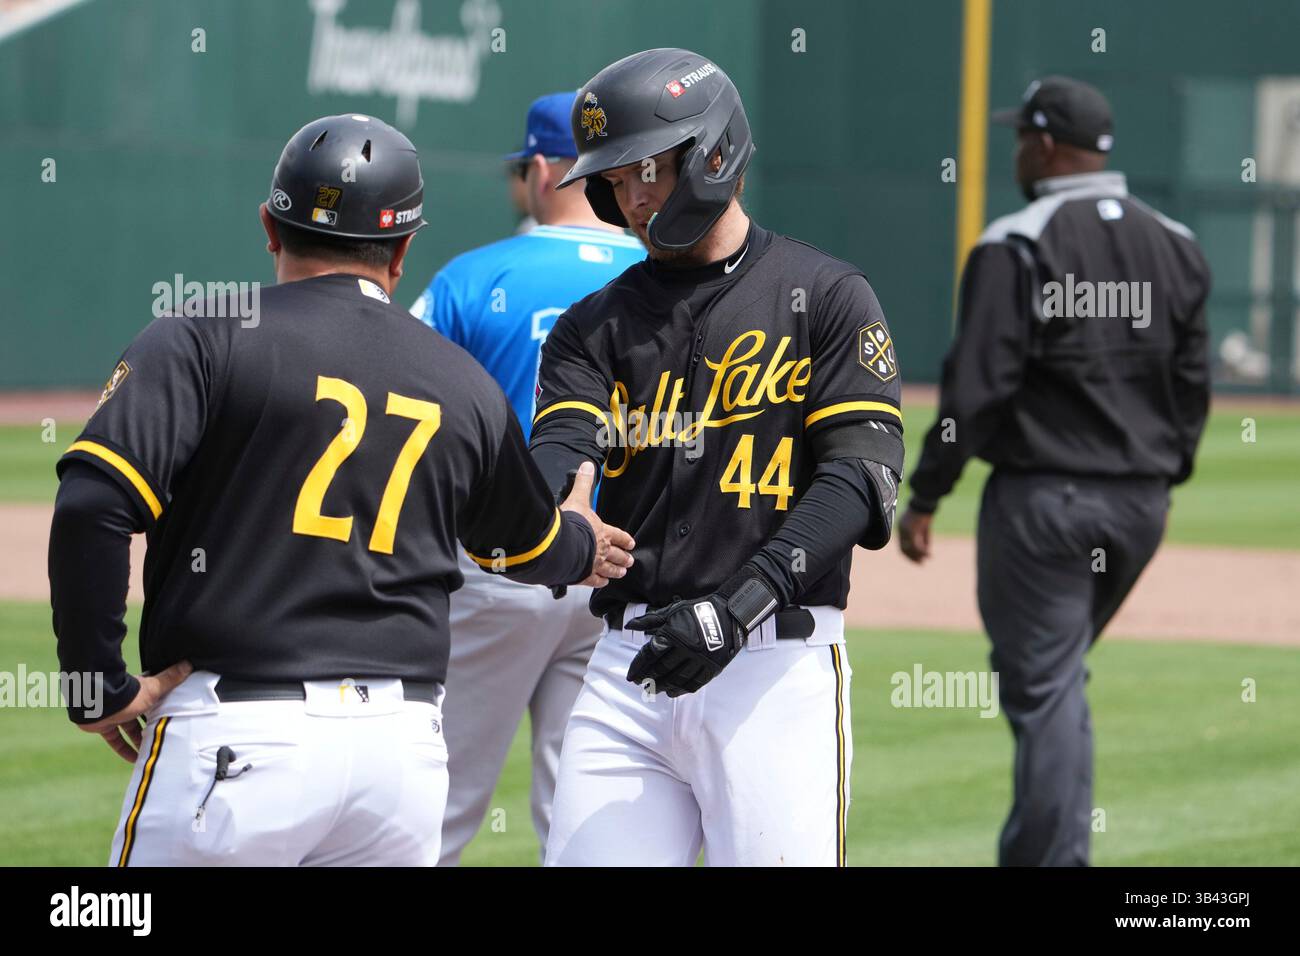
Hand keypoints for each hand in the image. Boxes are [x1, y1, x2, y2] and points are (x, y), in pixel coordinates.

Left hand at [78, 660, 192, 762]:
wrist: (100, 703)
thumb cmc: (129, 694)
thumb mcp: (154, 688)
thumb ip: (170, 678)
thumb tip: (188, 664)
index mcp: (139, 691)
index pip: (152, 697)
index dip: (161, 704)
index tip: (170, 713)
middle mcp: (127, 702)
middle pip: (141, 715)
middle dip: (151, 725)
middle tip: (163, 736)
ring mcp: (116, 715)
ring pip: (130, 729)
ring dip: (140, 740)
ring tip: (152, 750)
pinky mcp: (105, 727)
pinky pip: (116, 741)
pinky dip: (124, 750)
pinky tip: (134, 759)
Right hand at [560, 462, 634, 586]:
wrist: (560, 546)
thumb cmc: (571, 524)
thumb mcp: (578, 499)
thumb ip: (583, 483)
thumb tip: (588, 466)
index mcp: (602, 532)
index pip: (618, 536)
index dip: (625, 539)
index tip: (631, 543)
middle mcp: (601, 550)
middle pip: (617, 555)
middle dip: (624, 558)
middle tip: (630, 561)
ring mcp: (593, 564)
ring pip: (609, 570)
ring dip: (616, 571)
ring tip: (621, 573)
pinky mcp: (582, 576)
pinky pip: (594, 580)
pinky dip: (599, 581)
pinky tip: (602, 582)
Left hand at [625, 594, 745, 697]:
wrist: (728, 614)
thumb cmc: (697, 611)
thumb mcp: (672, 611)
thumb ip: (649, 620)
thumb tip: (629, 626)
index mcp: (673, 634)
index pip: (650, 654)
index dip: (638, 666)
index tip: (631, 675)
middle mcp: (685, 648)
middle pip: (661, 669)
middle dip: (647, 678)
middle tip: (640, 684)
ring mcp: (699, 659)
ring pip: (676, 678)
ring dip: (661, 686)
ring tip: (653, 690)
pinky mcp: (711, 667)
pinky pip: (693, 683)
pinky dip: (680, 689)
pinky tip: (671, 692)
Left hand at [898, 507, 932, 563]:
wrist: (924, 501)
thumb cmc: (925, 512)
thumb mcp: (924, 527)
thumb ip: (924, 538)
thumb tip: (926, 550)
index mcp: (902, 529)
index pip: (902, 546)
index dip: (910, 555)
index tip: (918, 560)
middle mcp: (901, 531)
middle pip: (904, 549)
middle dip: (912, 558)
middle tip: (921, 564)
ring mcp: (905, 530)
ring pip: (909, 548)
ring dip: (918, 555)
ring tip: (925, 560)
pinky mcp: (911, 529)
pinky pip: (915, 544)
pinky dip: (922, 551)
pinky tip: (928, 554)